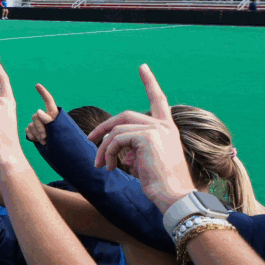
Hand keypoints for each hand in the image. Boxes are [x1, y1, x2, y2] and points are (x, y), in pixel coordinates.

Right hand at [25, 83, 57, 144]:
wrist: (59, 151)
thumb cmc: (62, 139)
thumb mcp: (58, 128)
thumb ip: (49, 120)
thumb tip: (38, 111)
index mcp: (53, 113)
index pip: (48, 101)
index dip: (43, 92)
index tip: (37, 85)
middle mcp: (43, 117)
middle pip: (36, 116)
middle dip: (40, 127)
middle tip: (46, 137)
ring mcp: (37, 125)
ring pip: (31, 125)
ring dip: (37, 134)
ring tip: (44, 141)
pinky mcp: (32, 132)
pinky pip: (28, 131)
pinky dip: (32, 136)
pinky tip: (37, 141)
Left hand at [85, 65, 194, 213]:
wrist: (174, 196)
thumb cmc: (161, 184)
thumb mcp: (146, 161)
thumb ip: (134, 149)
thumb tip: (118, 149)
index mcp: (168, 129)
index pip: (158, 100)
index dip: (149, 82)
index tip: (142, 67)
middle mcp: (164, 126)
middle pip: (126, 115)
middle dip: (105, 127)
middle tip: (91, 140)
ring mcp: (156, 129)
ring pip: (117, 129)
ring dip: (104, 148)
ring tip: (102, 165)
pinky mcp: (147, 137)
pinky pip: (116, 139)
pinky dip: (108, 153)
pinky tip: (110, 168)